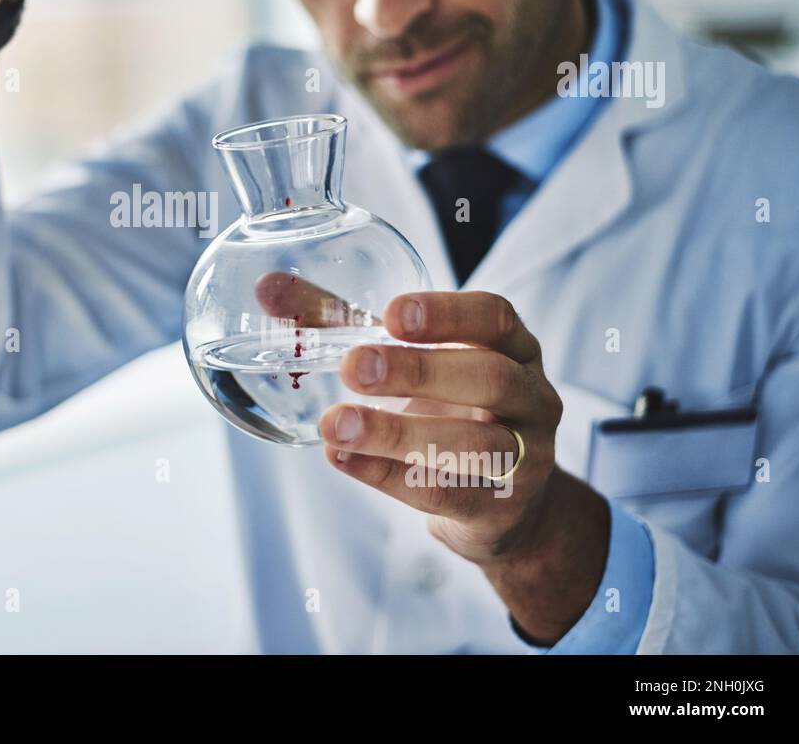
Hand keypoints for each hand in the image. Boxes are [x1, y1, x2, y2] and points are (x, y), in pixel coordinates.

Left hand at [296, 286, 608, 642]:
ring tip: (336, 425)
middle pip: (488, 378)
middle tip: (354, 368)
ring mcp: (525, 458)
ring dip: (398, 434)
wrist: (508, 505)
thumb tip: (268, 288)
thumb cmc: (450, 410)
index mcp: (514, 348)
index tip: (393, 313)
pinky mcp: (499, 509)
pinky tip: (343, 459)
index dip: (448, 313)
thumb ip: (342, 322)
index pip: (495, 317)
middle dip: (420, 372)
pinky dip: (387, 476)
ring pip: (473, 445)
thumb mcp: (412, 360)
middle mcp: (531, 398)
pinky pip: (446, 492)